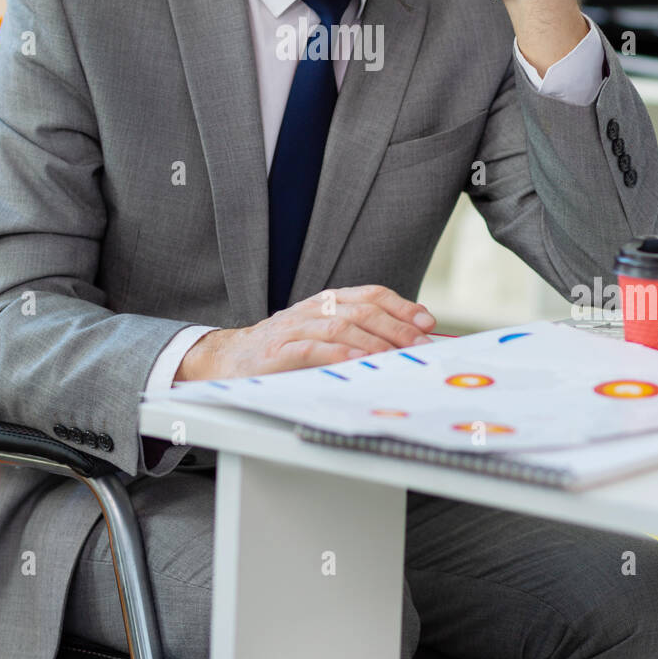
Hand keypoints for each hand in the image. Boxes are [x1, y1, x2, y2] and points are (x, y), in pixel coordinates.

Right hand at [174, 285, 435, 380]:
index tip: (427, 323)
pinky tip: (356, 364)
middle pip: (361, 309)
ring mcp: (294, 328)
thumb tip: (408, 345)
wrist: (230, 360)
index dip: (401, 307)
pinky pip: (309, 349)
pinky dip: (335, 355)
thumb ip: (359, 335)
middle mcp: (313, 310)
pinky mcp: (277, 351)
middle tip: (419, 346)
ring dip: (372, 341)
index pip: (371, 295)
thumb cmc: (284, 350)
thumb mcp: (323, 335)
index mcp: (327, 302)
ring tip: (395, 356)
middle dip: (395, 327)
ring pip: (339, 326)